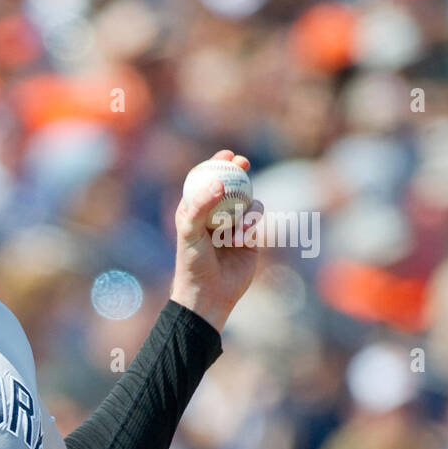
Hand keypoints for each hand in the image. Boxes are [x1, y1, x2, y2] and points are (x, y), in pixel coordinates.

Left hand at [169, 149, 263, 331]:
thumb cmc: (192, 263)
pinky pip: (256, 221)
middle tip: (242, 163)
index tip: (226, 155)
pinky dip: (252, 226)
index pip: (206, 182)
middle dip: (238, 172)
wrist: (209, 294)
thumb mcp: (190, 232)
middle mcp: (215, 216)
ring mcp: (233, 226)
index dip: (217, 165)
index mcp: (195, 212)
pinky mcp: (249, 239)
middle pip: (231, 186)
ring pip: (247, 203)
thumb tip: (218, 183)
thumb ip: (200, 206)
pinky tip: (242, 240)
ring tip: (236, 229)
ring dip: (245, 208)